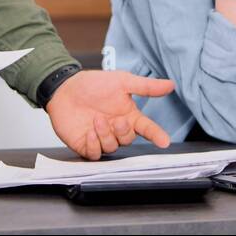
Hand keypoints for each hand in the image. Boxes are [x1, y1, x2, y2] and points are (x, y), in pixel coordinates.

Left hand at [45, 70, 174, 159]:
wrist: (65, 88)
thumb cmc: (93, 84)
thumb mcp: (122, 81)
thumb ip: (146, 86)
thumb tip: (170, 85)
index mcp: (128, 115)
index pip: (146, 128)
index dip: (156, 135)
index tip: (164, 141)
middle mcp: (116, 129)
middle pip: (128, 140)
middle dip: (123, 132)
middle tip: (115, 120)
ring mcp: (101, 138)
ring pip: (112, 148)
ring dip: (106, 135)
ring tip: (96, 120)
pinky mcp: (86, 145)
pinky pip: (95, 154)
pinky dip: (94, 144)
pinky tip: (89, 132)